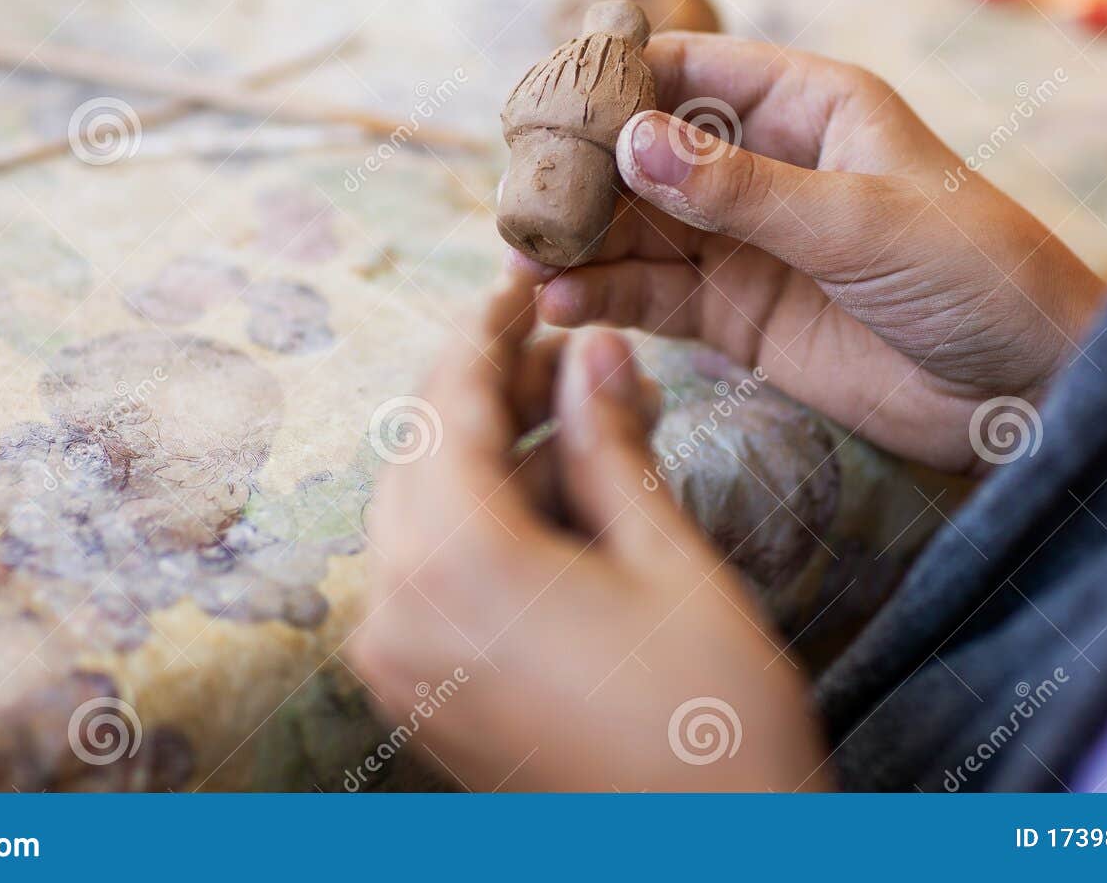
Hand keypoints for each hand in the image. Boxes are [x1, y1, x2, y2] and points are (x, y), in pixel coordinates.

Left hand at [349, 277, 824, 791]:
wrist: (707, 863)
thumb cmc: (709, 722)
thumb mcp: (668, 559)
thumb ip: (609, 441)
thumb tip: (591, 348)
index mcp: (453, 562)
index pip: (449, 402)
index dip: (489, 330)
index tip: (522, 282)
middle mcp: (397, 608)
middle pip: (425, 449)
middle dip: (496, 390)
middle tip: (574, 353)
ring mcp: (400, 660)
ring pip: (425, 507)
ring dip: (497, 455)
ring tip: (592, 423)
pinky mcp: (419, 694)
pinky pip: (430, 570)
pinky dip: (485, 522)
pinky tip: (562, 500)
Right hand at [512, 34, 1106, 474]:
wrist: (1027, 389)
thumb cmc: (975, 272)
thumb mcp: (859, 219)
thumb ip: (742, 189)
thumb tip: (631, 142)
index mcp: (808, 106)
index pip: (689, 68)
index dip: (615, 81)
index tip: (547, 104)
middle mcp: (765, 165)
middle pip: (647, 154)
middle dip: (583, 175)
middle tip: (522, 203)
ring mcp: (746, 242)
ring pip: (640, 229)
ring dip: (582, 245)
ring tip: (523, 266)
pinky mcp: (737, 315)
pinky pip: (655, 296)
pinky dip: (606, 298)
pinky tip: (559, 305)